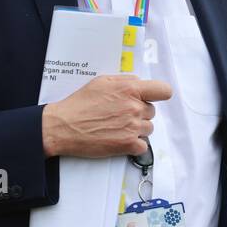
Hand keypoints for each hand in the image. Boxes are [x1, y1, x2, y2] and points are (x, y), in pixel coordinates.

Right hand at [41, 75, 172, 157]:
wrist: (62, 127)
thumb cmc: (79, 104)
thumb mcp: (101, 82)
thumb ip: (125, 81)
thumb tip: (140, 83)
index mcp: (130, 89)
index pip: (164, 91)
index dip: (159, 95)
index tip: (153, 98)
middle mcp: (134, 107)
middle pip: (152, 112)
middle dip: (139, 113)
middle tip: (120, 115)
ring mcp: (133, 127)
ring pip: (148, 129)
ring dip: (136, 129)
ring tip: (116, 127)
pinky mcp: (128, 144)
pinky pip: (143, 146)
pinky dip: (134, 145)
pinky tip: (119, 139)